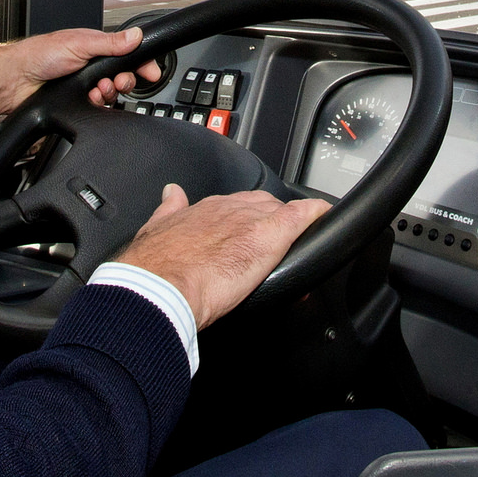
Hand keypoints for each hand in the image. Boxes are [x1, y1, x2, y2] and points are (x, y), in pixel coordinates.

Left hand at [0, 26, 160, 114]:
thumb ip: (110, 42)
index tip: (151, 72)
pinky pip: (98, 107)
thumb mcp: (79, 43)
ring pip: (111, 93)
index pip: (126, 54)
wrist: (16, 81)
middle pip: (122, 76)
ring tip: (97, 89)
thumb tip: (135, 35)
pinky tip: (90, 99)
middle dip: (124, 81)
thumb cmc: (40, 55)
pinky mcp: (78, 102)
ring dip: (108, 92)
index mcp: (94, 47)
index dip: (141, 64)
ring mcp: (85, 85)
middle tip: (118, 81)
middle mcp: (91, 66)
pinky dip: (98, 104)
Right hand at [116, 184, 330, 328]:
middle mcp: (230, 209)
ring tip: (298, 245)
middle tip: (272, 249)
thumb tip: (171, 192)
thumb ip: (168, 209)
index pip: (235, 207)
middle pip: (261, 207)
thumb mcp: (156, 228)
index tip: (246, 236)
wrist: (161, 284)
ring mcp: (253, 220)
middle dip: (269, 223)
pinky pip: (302, 218)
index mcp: (205, 209)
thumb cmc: (155, 266)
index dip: (244, 221)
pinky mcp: (272, 235)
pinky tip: (323, 217)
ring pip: (281, 213)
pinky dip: (315, 215)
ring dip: (291, 226)